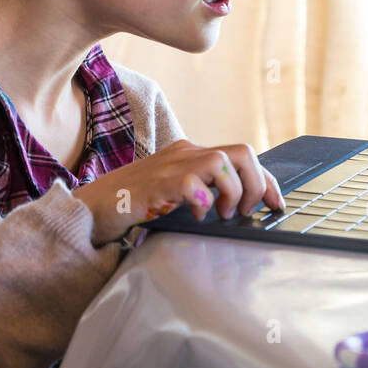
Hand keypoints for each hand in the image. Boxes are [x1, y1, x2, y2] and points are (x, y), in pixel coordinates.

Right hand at [72, 139, 284, 245]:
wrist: (93, 207)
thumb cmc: (132, 203)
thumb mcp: (173, 191)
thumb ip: (199, 190)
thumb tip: (236, 208)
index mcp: (188, 153)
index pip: (241, 156)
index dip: (265, 179)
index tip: (275, 203)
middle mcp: (184, 153)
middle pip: (242, 151)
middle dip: (256, 183)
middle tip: (247, 211)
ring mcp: (172, 165)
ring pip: (224, 162)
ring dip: (233, 193)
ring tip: (222, 214)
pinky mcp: (160, 183)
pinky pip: (196, 185)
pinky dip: (203, 202)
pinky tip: (193, 215)